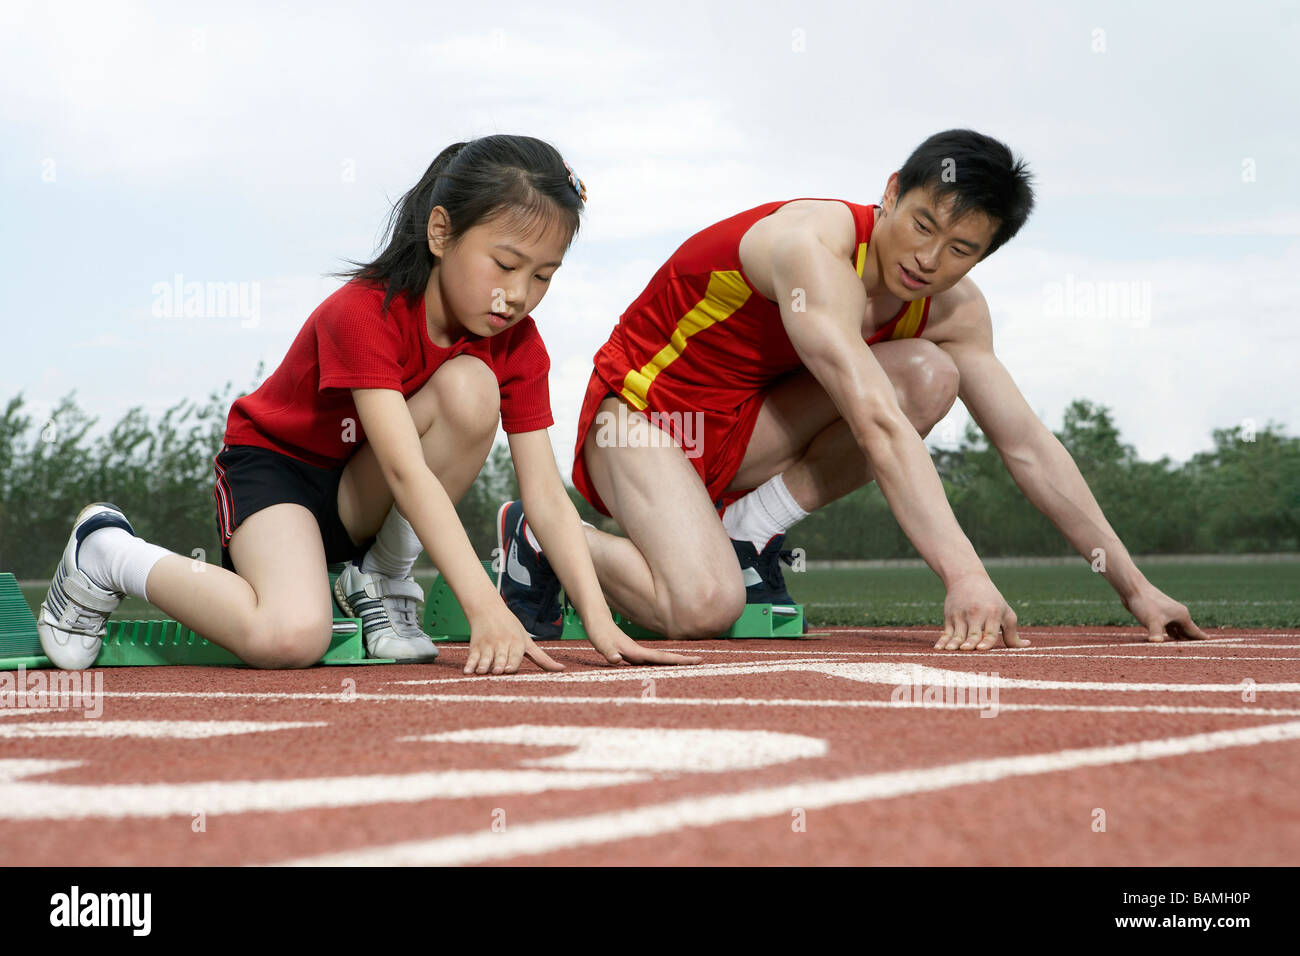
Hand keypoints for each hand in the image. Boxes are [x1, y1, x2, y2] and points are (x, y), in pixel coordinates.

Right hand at [465, 604, 565, 674]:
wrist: (488, 609)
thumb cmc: (511, 628)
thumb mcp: (527, 642)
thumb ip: (543, 658)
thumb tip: (562, 669)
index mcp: (517, 643)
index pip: (515, 656)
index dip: (512, 663)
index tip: (509, 670)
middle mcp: (502, 644)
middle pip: (500, 658)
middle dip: (499, 665)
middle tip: (498, 671)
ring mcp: (488, 646)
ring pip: (485, 658)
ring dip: (483, 666)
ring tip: (481, 672)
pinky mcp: (475, 647)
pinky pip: (472, 657)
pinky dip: (469, 665)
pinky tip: (467, 672)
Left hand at [583, 621, 702, 666]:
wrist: (597, 620)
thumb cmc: (598, 634)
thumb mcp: (601, 643)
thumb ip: (608, 652)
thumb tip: (615, 659)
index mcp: (637, 653)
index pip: (663, 659)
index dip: (680, 661)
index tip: (698, 660)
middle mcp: (640, 653)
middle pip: (665, 659)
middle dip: (683, 661)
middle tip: (701, 662)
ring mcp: (637, 653)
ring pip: (659, 660)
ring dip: (673, 663)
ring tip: (688, 664)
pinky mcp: (631, 654)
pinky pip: (649, 661)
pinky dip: (660, 664)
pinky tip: (661, 667)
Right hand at [935, 573, 1028, 650]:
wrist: (967, 578)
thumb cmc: (991, 599)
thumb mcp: (1005, 612)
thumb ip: (1013, 632)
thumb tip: (1027, 646)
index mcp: (992, 613)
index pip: (990, 631)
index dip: (986, 640)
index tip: (981, 648)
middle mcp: (976, 614)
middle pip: (972, 632)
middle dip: (969, 641)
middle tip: (966, 649)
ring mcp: (961, 616)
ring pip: (957, 633)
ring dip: (953, 643)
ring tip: (950, 650)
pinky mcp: (950, 617)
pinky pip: (946, 632)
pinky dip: (942, 641)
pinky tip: (938, 649)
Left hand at [1122, 586, 1206, 642]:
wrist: (1133, 589)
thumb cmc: (1144, 603)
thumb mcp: (1151, 620)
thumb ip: (1156, 633)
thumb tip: (1156, 642)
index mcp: (1182, 616)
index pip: (1195, 632)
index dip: (1202, 641)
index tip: (1213, 646)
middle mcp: (1177, 614)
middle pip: (1188, 632)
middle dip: (1192, 642)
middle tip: (1199, 653)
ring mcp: (1168, 613)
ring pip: (1178, 629)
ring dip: (1180, 638)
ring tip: (1184, 649)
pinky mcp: (1158, 614)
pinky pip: (1168, 627)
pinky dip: (1170, 634)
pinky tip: (1167, 639)